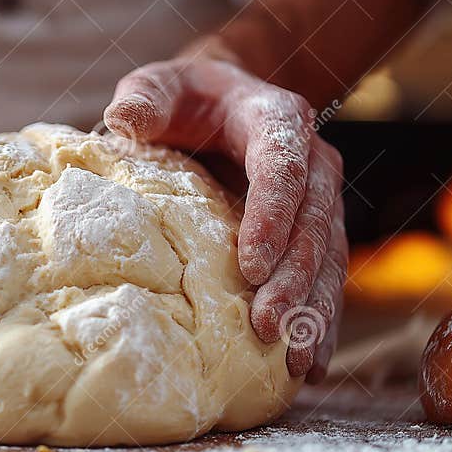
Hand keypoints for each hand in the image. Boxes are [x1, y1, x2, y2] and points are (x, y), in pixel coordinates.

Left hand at [103, 51, 346, 383]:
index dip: (270, 217)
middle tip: (267, 327)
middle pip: (312, 224)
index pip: (281, 169)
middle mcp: (311, 161)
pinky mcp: (314, 233)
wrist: (220, 103)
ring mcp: (319, 200)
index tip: (250, 266)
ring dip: (312, 309)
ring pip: (327, 258)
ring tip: (295, 362)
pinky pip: (326, 278)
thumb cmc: (184, 98)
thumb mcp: (159, 87)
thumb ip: (145, 99)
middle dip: (293, 279)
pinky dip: (319, 320)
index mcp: (276, 120)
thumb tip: (124, 121)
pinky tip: (308, 365)